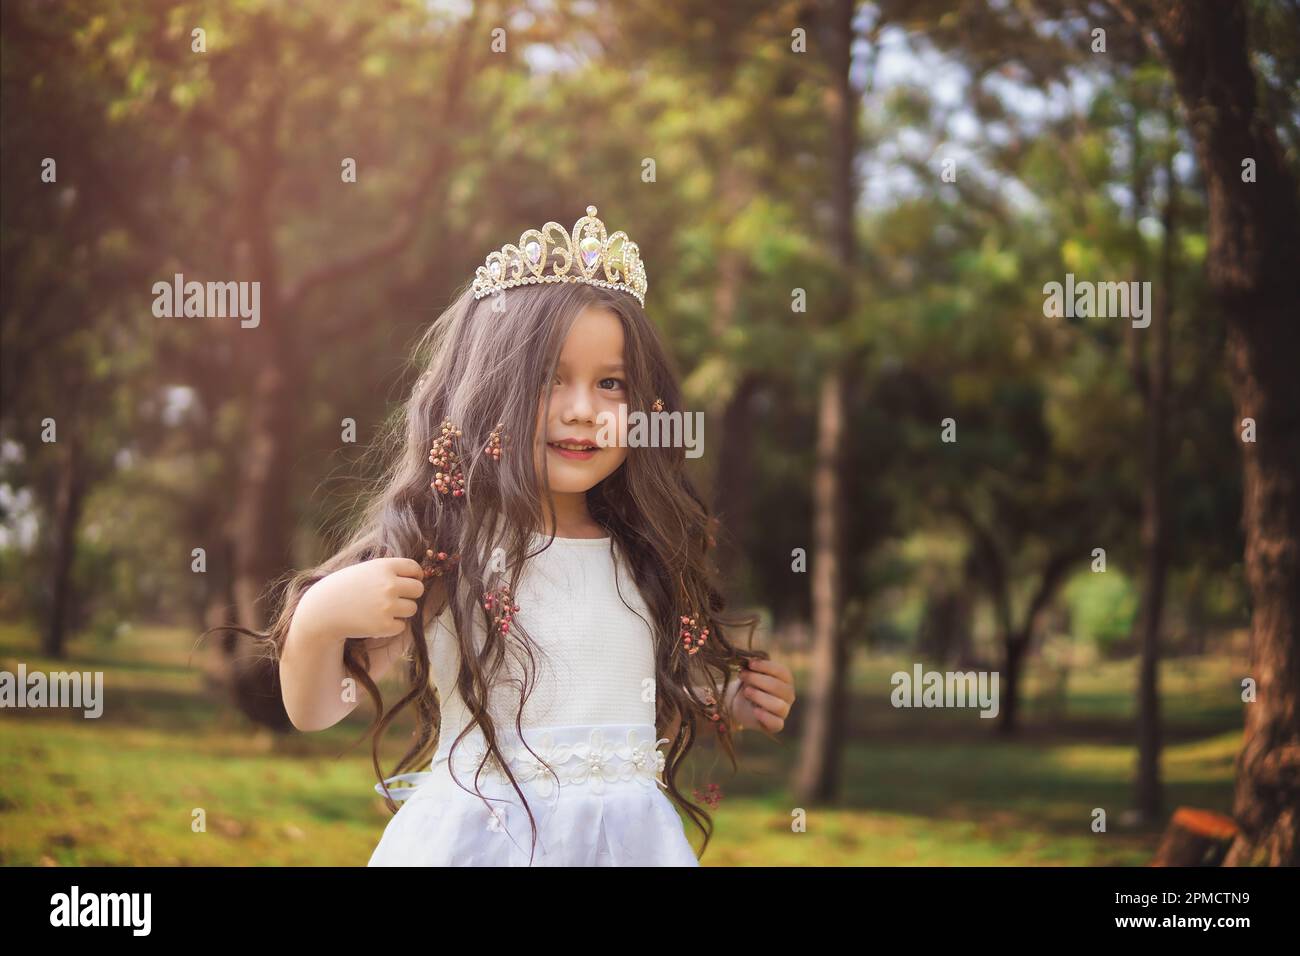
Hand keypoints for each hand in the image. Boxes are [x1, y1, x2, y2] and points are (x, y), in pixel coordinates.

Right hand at [298, 557, 426, 641]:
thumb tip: (419, 575)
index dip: (415, 575)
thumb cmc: (344, 588)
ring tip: (381, 610)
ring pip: (412, 608)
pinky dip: (392, 626)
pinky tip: (375, 622)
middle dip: (410, 594)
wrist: (322, 611)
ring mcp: (388, 606)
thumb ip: (389, 570)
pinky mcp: (384, 626)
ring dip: (401, 611)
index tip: (411, 580)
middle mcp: (389, 585)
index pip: (414, 568)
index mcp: (384, 567)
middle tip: (396, 598)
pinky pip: (402, 626)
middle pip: (418, 589)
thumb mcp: (366, 570)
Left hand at [731, 658, 794, 736]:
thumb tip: (750, 659)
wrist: (740, 704)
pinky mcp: (777, 725)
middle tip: (742, 675)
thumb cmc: (749, 684)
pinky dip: (765, 716)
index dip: (766, 666)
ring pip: (778, 705)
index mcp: (786, 680)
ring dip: (759, 696)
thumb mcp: (751, 672)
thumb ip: (754, 667)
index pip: (782, 672)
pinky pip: (776, 723)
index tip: (749, 664)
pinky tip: (754, 710)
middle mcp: (788, 695)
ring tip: (746, 691)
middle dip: (757, 680)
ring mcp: (784, 710)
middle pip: (778, 687)